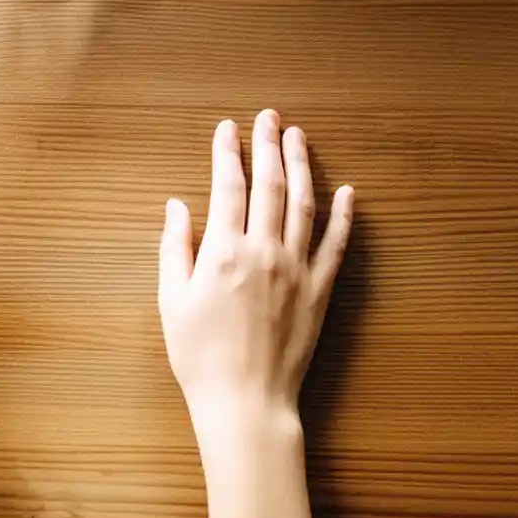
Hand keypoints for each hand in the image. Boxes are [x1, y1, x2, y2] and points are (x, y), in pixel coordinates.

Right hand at [159, 109, 354, 420]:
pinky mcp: (319, 291)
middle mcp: (264, 252)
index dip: (228, 153)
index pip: (228, 188)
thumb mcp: (171, 300)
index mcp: (223, 253)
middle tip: (268, 117)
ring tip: (298, 138)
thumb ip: (175, 248)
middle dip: (268, 146)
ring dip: (302, 166)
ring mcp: (296, 270)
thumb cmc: (199, 355)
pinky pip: (336, 245)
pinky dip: (343, 216)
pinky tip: (346, 192)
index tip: (227, 128)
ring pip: (304, 205)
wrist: (245, 400)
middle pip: (270, 186)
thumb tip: (176, 206)